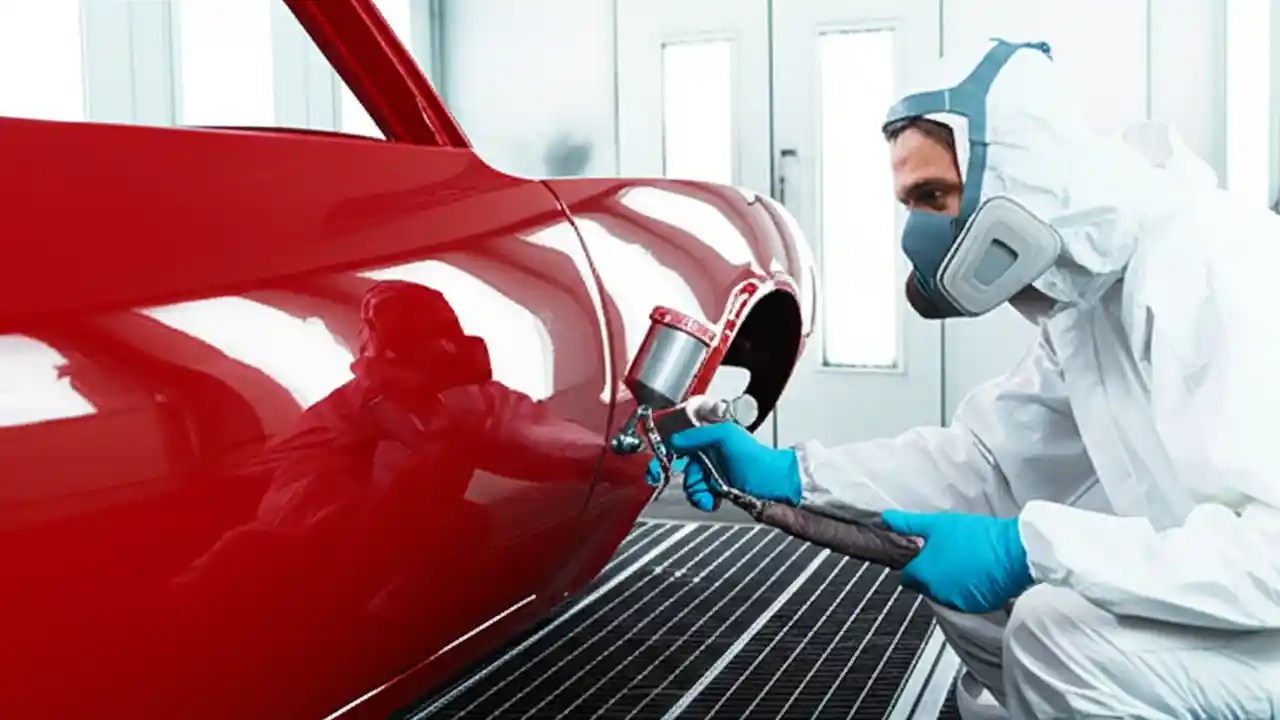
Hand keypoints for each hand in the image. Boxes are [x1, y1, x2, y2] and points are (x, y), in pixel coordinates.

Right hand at [646, 423, 800, 511]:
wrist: (776, 488)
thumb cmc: (756, 460)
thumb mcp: (726, 437)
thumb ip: (698, 435)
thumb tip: (675, 441)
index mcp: (711, 436)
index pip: (681, 439)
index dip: (667, 450)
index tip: (656, 463)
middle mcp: (710, 452)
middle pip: (681, 464)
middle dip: (684, 477)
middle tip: (684, 483)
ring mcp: (713, 471)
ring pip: (689, 482)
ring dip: (695, 491)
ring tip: (707, 497)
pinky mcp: (717, 489)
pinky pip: (699, 494)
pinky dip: (702, 500)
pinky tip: (712, 502)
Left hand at [880, 510, 1033, 612]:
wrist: (1014, 551)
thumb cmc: (976, 536)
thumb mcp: (938, 524)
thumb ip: (908, 524)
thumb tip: (886, 519)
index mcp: (923, 573)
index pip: (907, 576)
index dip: (914, 564)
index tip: (924, 555)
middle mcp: (936, 592)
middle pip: (925, 585)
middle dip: (931, 573)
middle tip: (947, 555)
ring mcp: (956, 603)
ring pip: (943, 593)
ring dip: (948, 582)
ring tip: (964, 562)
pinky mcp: (975, 608)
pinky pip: (963, 600)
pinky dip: (966, 590)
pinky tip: (976, 573)